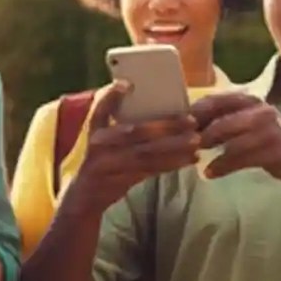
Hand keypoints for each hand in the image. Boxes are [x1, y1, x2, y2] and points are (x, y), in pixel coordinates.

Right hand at [66, 81, 199, 213]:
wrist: (85, 196)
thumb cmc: (98, 159)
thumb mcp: (98, 138)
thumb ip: (112, 119)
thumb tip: (136, 93)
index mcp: (95, 132)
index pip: (100, 110)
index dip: (111, 97)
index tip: (128, 84)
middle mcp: (100, 146)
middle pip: (135, 132)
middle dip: (165, 126)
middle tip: (191, 121)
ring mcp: (110, 165)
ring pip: (147, 154)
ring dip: (174, 147)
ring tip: (196, 141)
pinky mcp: (122, 181)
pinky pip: (151, 170)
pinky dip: (172, 164)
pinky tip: (190, 159)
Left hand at [191, 92, 280, 180]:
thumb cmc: (262, 138)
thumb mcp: (243, 122)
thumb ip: (220, 118)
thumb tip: (184, 122)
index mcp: (248, 99)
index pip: (215, 101)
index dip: (194, 114)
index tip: (178, 127)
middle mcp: (261, 110)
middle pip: (223, 122)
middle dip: (202, 135)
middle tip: (185, 146)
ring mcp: (271, 130)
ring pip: (233, 143)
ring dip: (212, 154)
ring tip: (196, 161)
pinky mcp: (277, 150)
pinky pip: (243, 160)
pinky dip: (223, 167)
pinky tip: (209, 173)